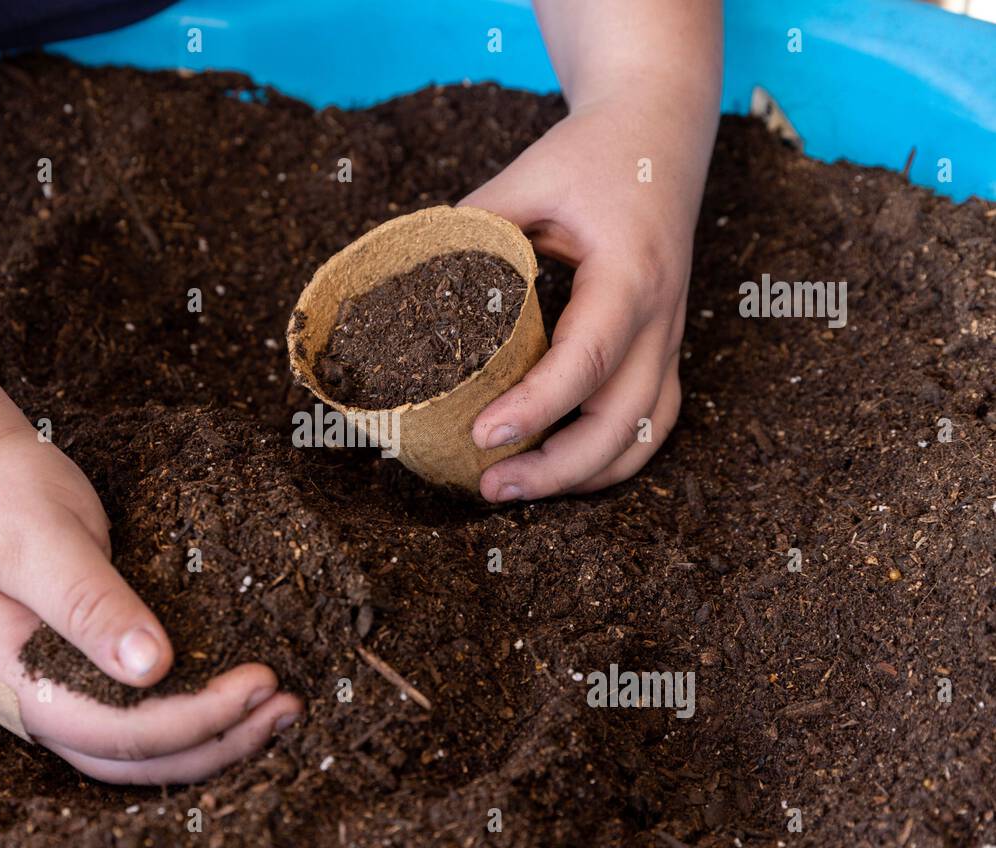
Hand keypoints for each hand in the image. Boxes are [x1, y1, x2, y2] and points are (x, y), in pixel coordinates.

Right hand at [0, 415, 301, 783]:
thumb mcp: (42, 543)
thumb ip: (90, 604)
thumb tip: (151, 666)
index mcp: (17, 685)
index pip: (120, 732)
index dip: (195, 718)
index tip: (258, 684)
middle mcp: (39, 704)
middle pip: (138, 758)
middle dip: (218, 741)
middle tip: (285, 704)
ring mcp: (62, 692)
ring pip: (145, 748)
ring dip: (215, 737)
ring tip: (280, 709)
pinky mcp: (86, 670)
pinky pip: (144, 713)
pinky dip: (196, 713)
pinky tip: (241, 692)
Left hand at [464, 88, 715, 500]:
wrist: (664, 127)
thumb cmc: (595, 150)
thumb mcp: (528, 176)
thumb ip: (472, 230)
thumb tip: (408, 287)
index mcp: (630, 273)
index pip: (588, 357)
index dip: (536, 406)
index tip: (482, 434)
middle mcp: (662, 316)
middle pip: (623, 419)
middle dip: (558, 467)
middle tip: (488, 487)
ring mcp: (671, 336)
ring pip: (645, 433)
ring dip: (586, 474)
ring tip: (516, 490)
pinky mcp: (665, 346)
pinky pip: (651, 421)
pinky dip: (611, 458)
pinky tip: (560, 471)